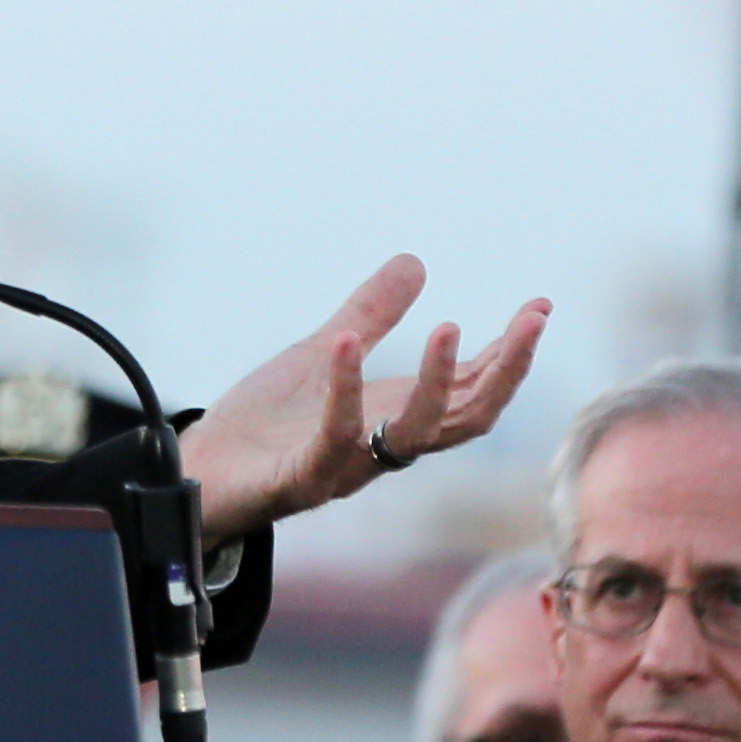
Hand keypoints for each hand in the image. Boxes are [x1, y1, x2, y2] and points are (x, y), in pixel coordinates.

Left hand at [179, 256, 550, 533]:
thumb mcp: (321, 354)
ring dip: (436, 382)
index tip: (540, 308)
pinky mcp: (301, 479)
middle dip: (505, 369)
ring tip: (448, 326)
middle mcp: (383, 448)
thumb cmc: (266, 425)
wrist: (201, 474)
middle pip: (467, 417)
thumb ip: (369, 315)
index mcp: (395, 417)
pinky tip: (345, 343)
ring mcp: (347, 467)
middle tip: (531, 320)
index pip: (472, 390)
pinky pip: (335, 439)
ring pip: (415, 435)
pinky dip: (344, 390)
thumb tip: (415, 262)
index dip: (511, 354)